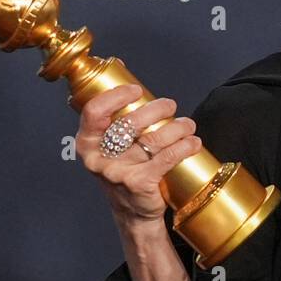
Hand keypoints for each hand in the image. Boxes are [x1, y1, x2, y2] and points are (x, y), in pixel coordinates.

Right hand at [77, 84, 203, 225]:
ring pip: (153, 139)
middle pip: (130, 123)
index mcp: (87, 143)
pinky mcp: (139, 183)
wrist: (133, 212)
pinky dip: (184, 147)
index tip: (137, 90)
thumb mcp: (110, 144)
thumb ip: (114, 112)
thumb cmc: (124, 169)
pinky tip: (193, 143)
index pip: (94, 112)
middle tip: (170, 105)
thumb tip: (121, 68)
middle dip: (156, 109)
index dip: (116, 96)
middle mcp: (98, 158)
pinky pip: (166, 157)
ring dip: (177, 127)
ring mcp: (118, 172)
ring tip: (188, 124)